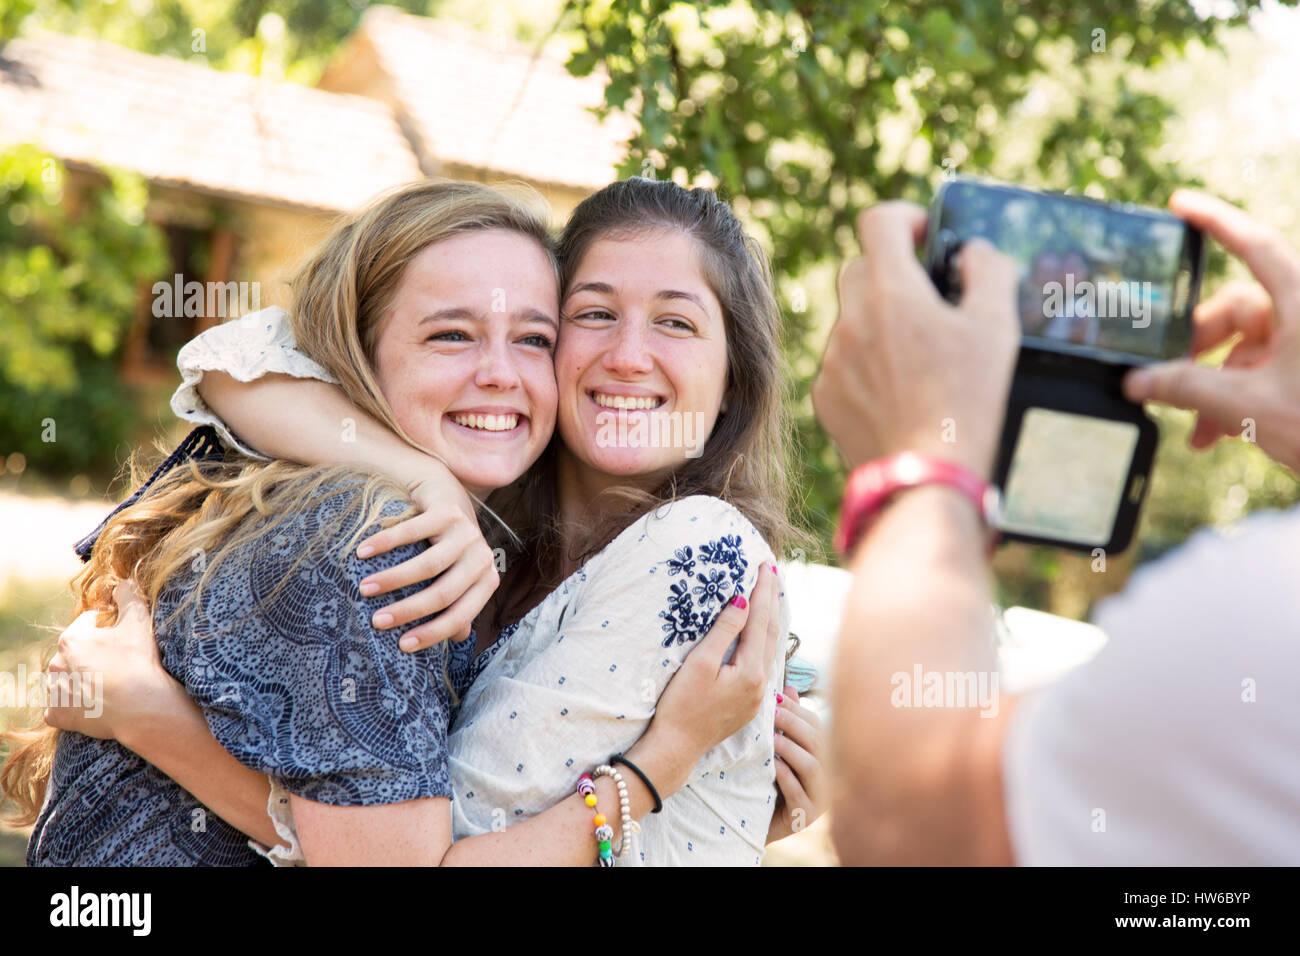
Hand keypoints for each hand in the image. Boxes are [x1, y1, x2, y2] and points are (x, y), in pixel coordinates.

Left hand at [45, 580, 183, 742]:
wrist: (141, 707)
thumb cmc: (138, 662)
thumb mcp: (138, 621)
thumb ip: (129, 596)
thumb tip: (124, 583)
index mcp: (71, 640)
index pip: (87, 624)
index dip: (107, 627)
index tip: (122, 638)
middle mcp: (56, 664)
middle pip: (75, 652)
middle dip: (92, 654)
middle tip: (117, 662)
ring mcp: (56, 691)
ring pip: (66, 678)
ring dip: (80, 678)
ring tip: (106, 684)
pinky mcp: (58, 715)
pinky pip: (61, 706)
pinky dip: (74, 704)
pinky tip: (93, 702)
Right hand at [356, 475, 499, 650]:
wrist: (447, 498)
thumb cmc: (448, 550)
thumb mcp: (457, 579)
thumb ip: (458, 606)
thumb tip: (458, 639)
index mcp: (486, 581)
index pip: (460, 615)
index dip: (432, 633)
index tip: (402, 645)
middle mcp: (481, 557)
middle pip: (443, 592)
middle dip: (408, 611)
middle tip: (377, 621)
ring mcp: (466, 532)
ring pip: (428, 565)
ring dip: (393, 580)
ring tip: (365, 589)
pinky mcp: (447, 511)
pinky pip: (412, 531)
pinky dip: (385, 543)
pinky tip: (362, 552)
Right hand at [645, 564, 781, 764]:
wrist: (676, 748)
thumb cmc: (681, 705)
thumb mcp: (700, 663)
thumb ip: (724, 631)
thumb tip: (742, 600)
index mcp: (750, 672)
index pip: (760, 621)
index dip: (763, 592)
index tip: (765, 566)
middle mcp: (761, 684)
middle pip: (771, 633)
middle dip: (772, 601)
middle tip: (772, 572)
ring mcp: (758, 696)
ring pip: (770, 649)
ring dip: (771, 620)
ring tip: (772, 595)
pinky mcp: (750, 704)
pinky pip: (764, 663)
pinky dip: (764, 641)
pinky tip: (762, 633)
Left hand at [767, 687, 828, 843]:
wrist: (755, 820)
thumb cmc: (769, 778)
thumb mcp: (779, 748)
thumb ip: (788, 722)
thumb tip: (789, 689)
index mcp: (825, 756)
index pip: (818, 727)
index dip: (798, 711)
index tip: (776, 698)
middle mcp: (828, 776)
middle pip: (817, 743)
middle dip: (792, 725)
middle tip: (770, 713)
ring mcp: (820, 799)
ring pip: (811, 767)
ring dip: (789, 749)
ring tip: (769, 738)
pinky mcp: (805, 817)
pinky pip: (798, 793)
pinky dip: (785, 775)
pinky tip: (771, 764)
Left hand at [812, 202, 1021, 476]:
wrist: (924, 475)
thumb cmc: (965, 401)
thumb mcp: (996, 328)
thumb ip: (988, 272)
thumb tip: (972, 253)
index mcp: (890, 292)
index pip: (877, 221)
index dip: (903, 218)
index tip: (923, 237)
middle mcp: (851, 320)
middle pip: (859, 269)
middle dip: (891, 274)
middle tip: (927, 301)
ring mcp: (832, 359)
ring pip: (851, 320)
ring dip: (879, 324)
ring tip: (919, 360)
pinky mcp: (824, 395)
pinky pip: (841, 363)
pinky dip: (865, 365)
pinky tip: (898, 393)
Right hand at [1124, 190, 1299, 472]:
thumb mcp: (1248, 406)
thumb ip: (1186, 389)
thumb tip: (1137, 382)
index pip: (1252, 245)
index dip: (1214, 220)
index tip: (1178, 204)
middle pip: (1237, 309)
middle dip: (1197, 349)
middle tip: (1164, 377)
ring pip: (1246, 349)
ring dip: (1213, 385)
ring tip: (1196, 428)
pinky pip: (1263, 371)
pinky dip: (1237, 397)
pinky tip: (1218, 433)